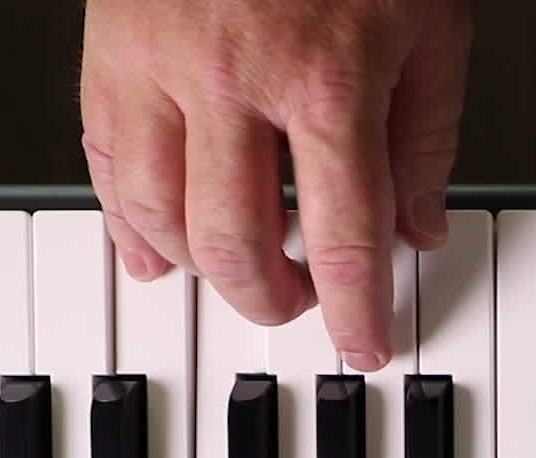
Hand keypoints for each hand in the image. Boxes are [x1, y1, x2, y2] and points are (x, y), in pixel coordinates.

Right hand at [80, 0, 470, 370]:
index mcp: (329, 82)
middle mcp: (234, 81)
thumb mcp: (431, 28)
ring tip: (242, 277)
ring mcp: (158, 64)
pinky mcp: (109, 47)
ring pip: (158, 214)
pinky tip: (151, 250)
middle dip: (274, 299)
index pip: (346, 238)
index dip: (356, 311)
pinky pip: (103, 158)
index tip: (365, 348)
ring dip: (201, 267)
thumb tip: (419, 232)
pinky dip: (125, 218)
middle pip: (238, 244)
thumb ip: (425, 139)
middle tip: (301, 306)